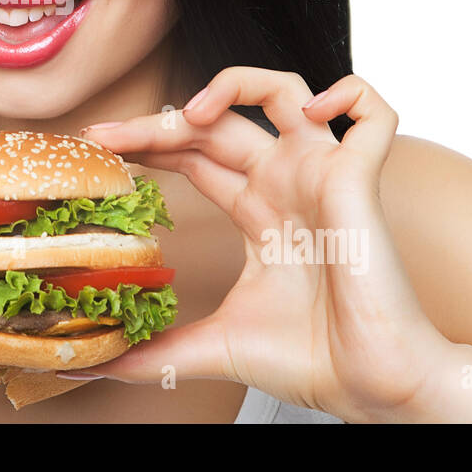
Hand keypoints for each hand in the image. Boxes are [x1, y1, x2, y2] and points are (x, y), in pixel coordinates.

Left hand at [72, 68, 453, 421]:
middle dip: (160, 121)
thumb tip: (103, 364)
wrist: (371, 386)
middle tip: (108, 135)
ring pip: (284, 89)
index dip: (148, 143)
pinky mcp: (362, 178)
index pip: (193, 154)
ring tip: (194, 113)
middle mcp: (288, 183)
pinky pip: (372, 113)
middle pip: (217, 122)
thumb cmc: (314, 361)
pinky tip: (309, 110)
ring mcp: (324, 175)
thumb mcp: (216, 345)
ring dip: (236, 84)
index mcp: (258, 211)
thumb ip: (161, 349)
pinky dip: (347, 93)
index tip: (100, 148)